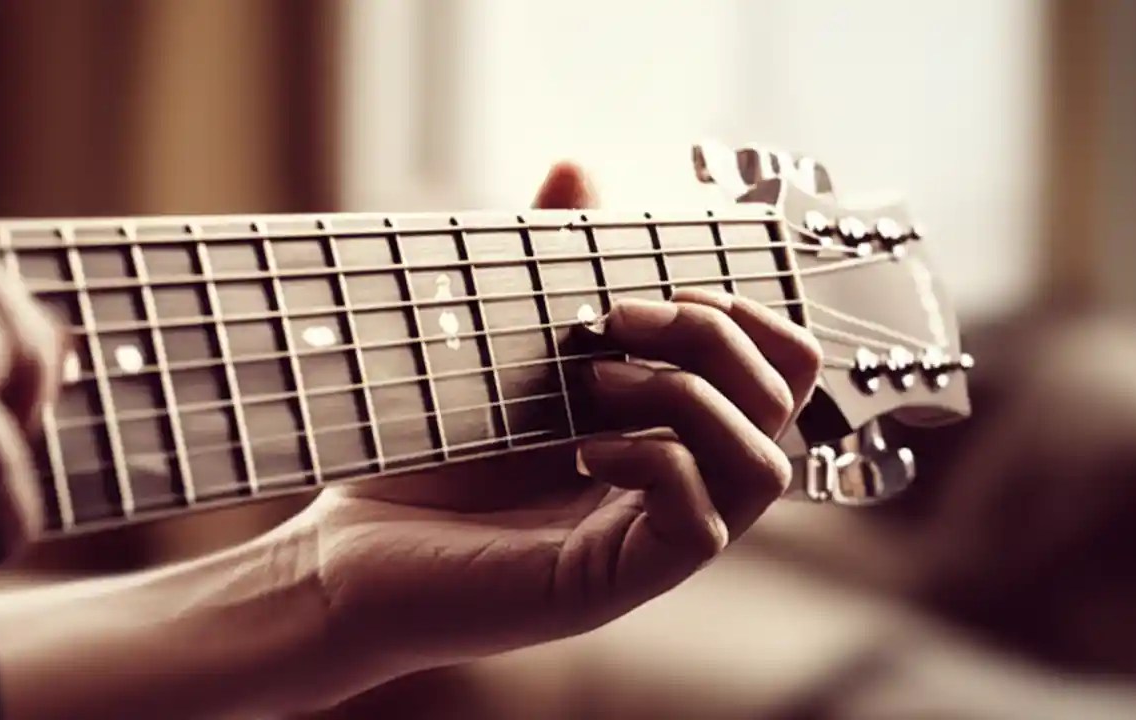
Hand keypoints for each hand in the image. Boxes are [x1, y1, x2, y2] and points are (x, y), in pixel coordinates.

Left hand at [273, 162, 821, 706]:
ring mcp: (653, 540)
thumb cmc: (429, 449)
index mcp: (671, 428)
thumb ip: (550, 265)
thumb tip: (578, 168)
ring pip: (763, 468)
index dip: (751, 315)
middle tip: (613, 319)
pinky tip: (582, 449)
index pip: (781, 371)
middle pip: (783, 404)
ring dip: (688, 400)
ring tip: (594, 384)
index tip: (658, 287)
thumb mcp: (501, 346)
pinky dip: (655, 467)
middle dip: (714, 337)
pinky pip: (702, 529)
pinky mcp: (616, 584)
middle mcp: (680, 484)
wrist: (351, 547)